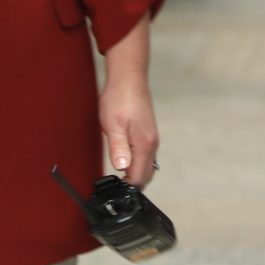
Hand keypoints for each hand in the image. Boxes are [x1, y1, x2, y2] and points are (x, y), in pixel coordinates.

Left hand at [98, 71, 159, 187]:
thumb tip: (122, 168)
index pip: (139, 177)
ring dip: (135, 173)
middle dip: (132, 184)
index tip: (113, 187)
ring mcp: (152, 138)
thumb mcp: (113, 125)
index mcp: (144, 145)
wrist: (128, 77)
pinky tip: (126, 159)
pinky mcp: (149, 133)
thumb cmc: (119, 99)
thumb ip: (119, 148)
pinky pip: (146, 156)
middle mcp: (152, 144)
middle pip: (146, 175)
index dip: (126, 187)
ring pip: (147, 166)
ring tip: (118, 175)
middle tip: (114, 185)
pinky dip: (138, 163)